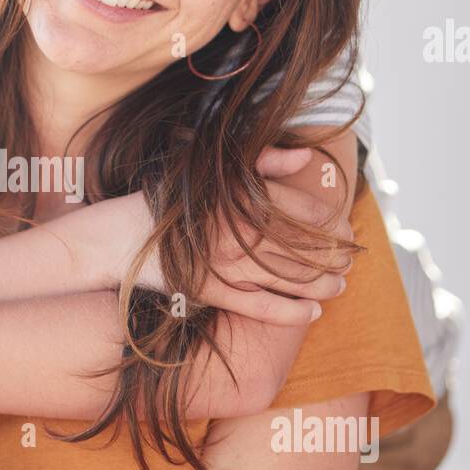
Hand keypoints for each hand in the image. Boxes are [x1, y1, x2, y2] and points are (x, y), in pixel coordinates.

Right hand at [96, 146, 353, 325]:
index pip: (306, 209)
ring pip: (291, 279)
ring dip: (323, 284)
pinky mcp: (213, 293)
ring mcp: (226, 265)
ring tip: (341, 286)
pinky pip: (263, 308)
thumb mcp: (213, 172)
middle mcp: (239, 231)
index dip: (332, 221)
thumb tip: (306, 157)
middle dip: (335, 256)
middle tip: (350, 259)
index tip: (345, 228)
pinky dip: (292, 312)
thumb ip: (262, 162)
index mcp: (243, 197)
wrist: (119, 237)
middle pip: (306, 247)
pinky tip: (312, 312)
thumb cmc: (167, 201)